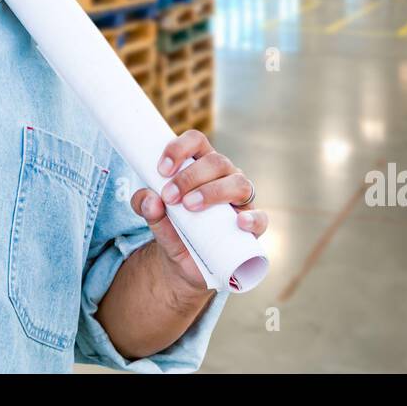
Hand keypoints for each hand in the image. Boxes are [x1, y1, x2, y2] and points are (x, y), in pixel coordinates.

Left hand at [129, 129, 267, 295]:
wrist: (184, 264)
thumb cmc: (172, 228)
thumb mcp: (153, 217)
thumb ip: (145, 206)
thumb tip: (151, 200)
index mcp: (200, 164)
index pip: (196, 141)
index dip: (180, 149)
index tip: (161, 170)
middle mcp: (224, 176)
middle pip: (216, 161)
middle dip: (190, 177)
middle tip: (169, 197)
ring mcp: (240, 199)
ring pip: (239, 183)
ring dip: (214, 192)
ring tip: (190, 207)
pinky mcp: (252, 225)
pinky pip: (260, 218)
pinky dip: (252, 218)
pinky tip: (239, 222)